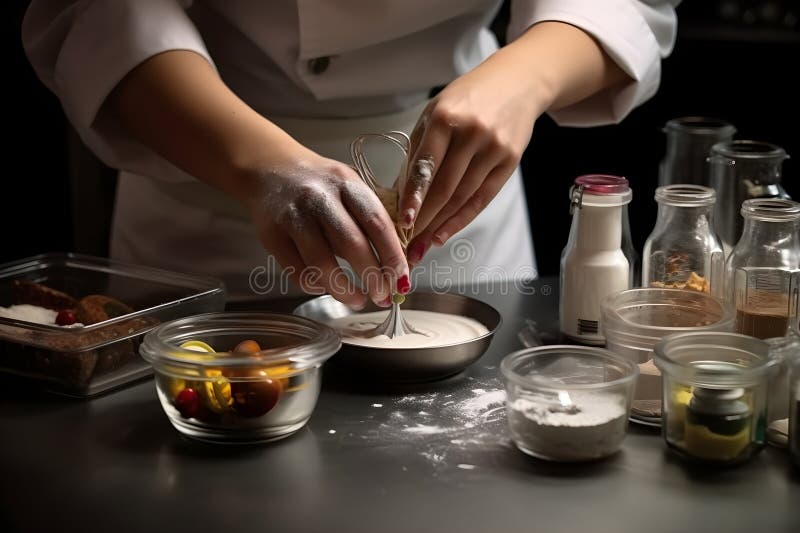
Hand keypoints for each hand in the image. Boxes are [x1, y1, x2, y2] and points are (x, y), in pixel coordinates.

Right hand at [248, 153, 409, 308]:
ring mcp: (293, 216)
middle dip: (373, 278)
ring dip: (344, 290)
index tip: (401, 279)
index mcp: (346, 183)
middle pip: (352, 245)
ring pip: (322, 264)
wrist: (268, 169)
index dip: (393, 256)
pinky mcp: (271, 236)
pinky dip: (315, 285)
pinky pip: (297, 271)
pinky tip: (325, 286)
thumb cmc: (318, 184)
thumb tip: (389, 266)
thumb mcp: (347, 188)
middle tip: (382, 296)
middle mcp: (319, 197)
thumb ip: (367, 219)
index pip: (377, 223)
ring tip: (357, 300)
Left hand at [399, 61, 541, 264]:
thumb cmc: (467, 98)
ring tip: (421, 244)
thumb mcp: (436, 112)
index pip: (427, 165)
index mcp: (446, 118)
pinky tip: (444, 234)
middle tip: (407, 243)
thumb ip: (418, 149)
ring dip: (440, 224)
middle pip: (445, 187)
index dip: (414, 196)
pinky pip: (482, 198)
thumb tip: (401, 193)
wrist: (516, 83)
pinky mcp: (510, 161)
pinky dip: (461, 219)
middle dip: (425, 219)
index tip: (403, 221)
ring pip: (463, 197)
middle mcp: (472, 133)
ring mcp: (493, 148)